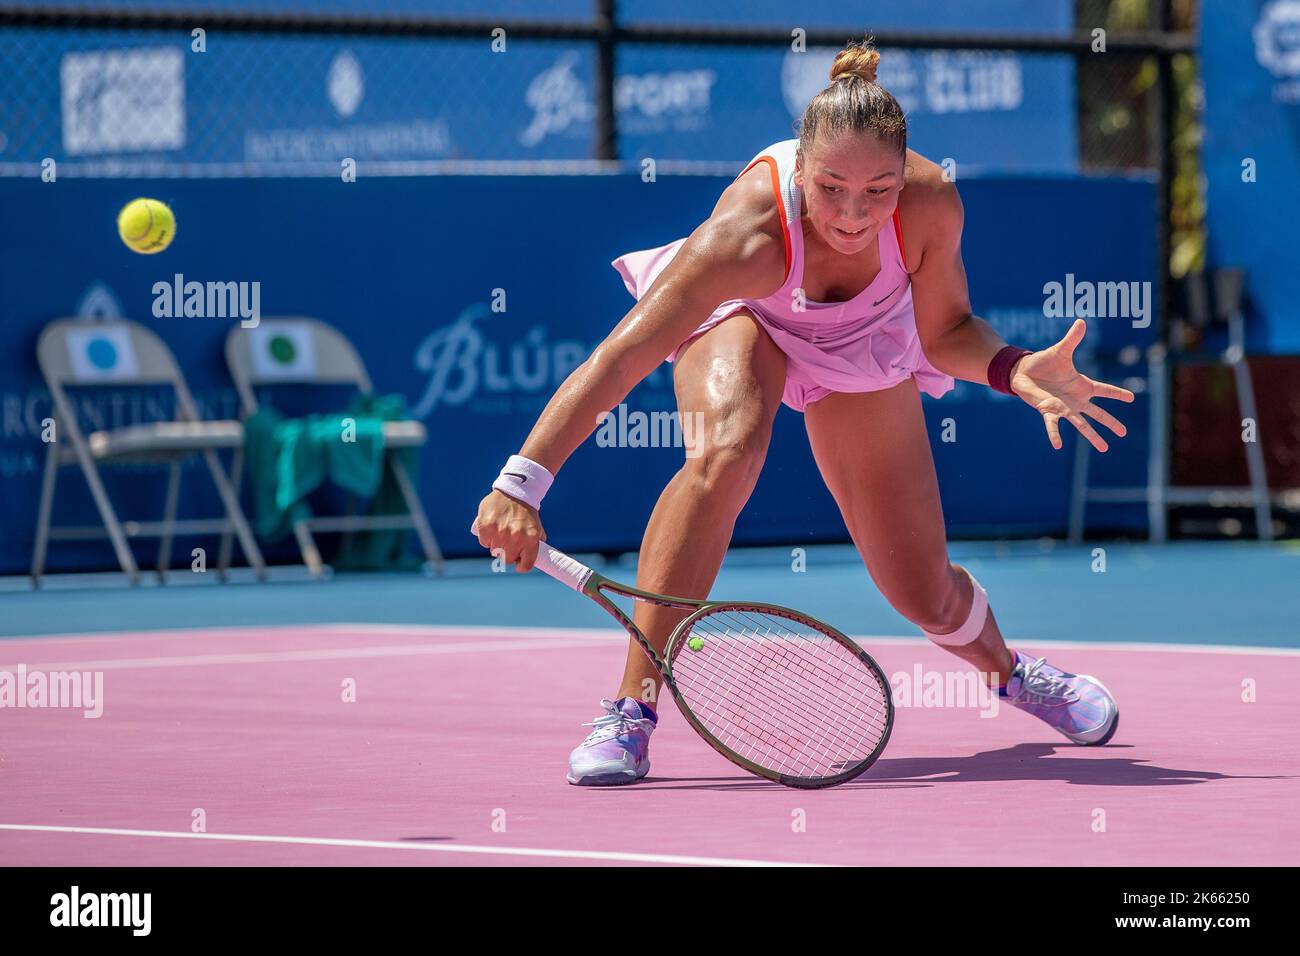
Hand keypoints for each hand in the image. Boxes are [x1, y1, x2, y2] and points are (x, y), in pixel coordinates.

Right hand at [471, 489, 545, 571]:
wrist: (514, 491)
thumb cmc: (526, 511)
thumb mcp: (536, 528)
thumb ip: (536, 544)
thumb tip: (533, 559)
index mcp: (531, 539)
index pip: (525, 566)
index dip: (521, 566)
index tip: (518, 563)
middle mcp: (516, 538)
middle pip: (507, 560)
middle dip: (507, 554)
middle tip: (508, 544)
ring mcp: (500, 533)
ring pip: (494, 551)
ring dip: (496, 545)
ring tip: (501, 532)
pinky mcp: (486, 527)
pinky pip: (484, 542)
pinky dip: (486, 538)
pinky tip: (492, 528)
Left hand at [1010, 319, 1135, 451]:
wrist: (1023, 372)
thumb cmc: (1044, 362)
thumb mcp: (1060, 350)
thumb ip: (1072, 339)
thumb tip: (1081, 321)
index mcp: (1082, 385)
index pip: (1105, 390)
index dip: (1118, 394)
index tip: (1132, 398)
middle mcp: (1075, 400)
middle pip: (1098, 413)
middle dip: (1111, 423)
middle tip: (1124, 433)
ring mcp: (1063, 407)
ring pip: (1082, 425)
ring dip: (1093, 437)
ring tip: (1105, 448)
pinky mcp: (1048, 411)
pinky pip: (1052, 425)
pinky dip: (1054, 435)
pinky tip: (1057, 445)